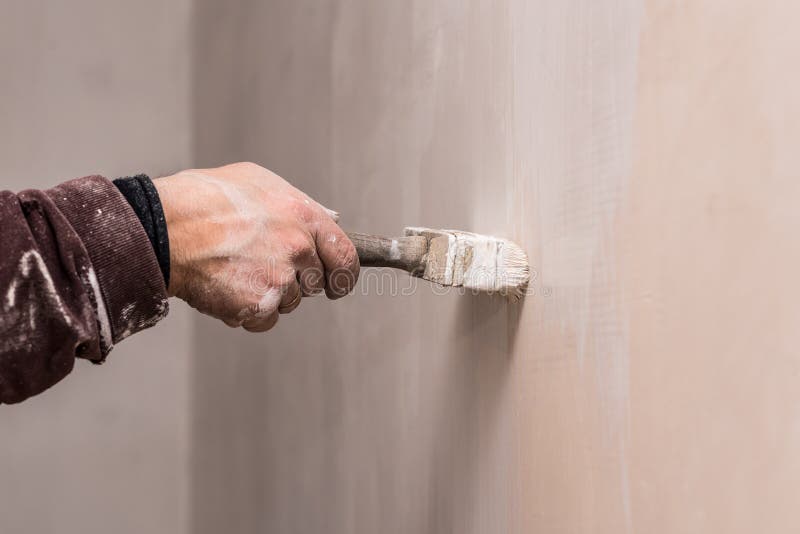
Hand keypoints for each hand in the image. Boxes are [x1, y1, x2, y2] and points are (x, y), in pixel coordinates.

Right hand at [153, 162, 358, 331]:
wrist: (163, 227)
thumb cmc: (205, 198)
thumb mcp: (260, 182)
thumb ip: (301, 204)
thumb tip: (331, 220)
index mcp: (304, 216)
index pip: (347, 257)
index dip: (344, 275)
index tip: (336, 283)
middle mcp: (297, 249)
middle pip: (316, 284)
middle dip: (296, 281)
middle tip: (262, 265)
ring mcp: (278, 279)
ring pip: (289, 303)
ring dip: (269, 296)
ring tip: (236, 270)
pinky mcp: (256, 305)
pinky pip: (264, 320)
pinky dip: (248, 312)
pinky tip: (226, 288)